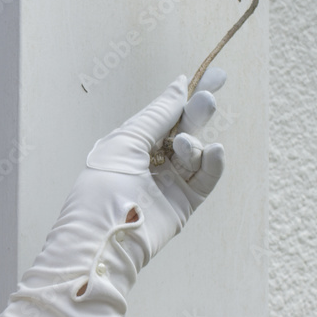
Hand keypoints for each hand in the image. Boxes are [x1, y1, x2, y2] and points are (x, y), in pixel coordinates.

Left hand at [0, 69, 228, 316]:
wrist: (104, 238)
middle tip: (210, 97)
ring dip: (195, 143)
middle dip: (197, 114)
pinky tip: (214, 153)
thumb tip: (179, 85)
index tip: (211, 77)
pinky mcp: (184, 205)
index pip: (164, 115)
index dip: (185, 97)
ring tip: (185, 146)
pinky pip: (206, 178)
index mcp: (130, 143)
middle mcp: (150, 161)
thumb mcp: (126, 141)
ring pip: (195, 153)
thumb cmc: (103, 186)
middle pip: (183, 130)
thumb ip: (157, 114)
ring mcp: (168, 183)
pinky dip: (213, 164)